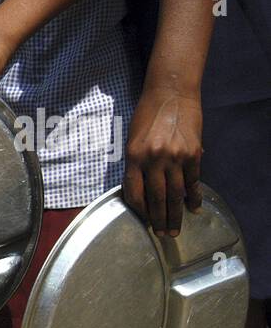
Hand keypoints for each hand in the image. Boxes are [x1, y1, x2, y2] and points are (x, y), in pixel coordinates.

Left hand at [122, 83, 202, 237]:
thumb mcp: (132, 140)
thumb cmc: (147, 116)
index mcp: (134, 157)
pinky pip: (194, 181)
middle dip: (159, 219)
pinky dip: (194, 196)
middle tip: (162, 234)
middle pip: (157, 198)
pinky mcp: (193, 153)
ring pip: (176, 194)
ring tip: (175, 229)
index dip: (140, 210)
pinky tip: (194, 208)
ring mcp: (175, 157)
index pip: (135, 192)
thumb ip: (137, 165)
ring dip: (176, 214)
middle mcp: (154, 159)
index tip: (144, 221)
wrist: (171, 93)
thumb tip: (143, 190)